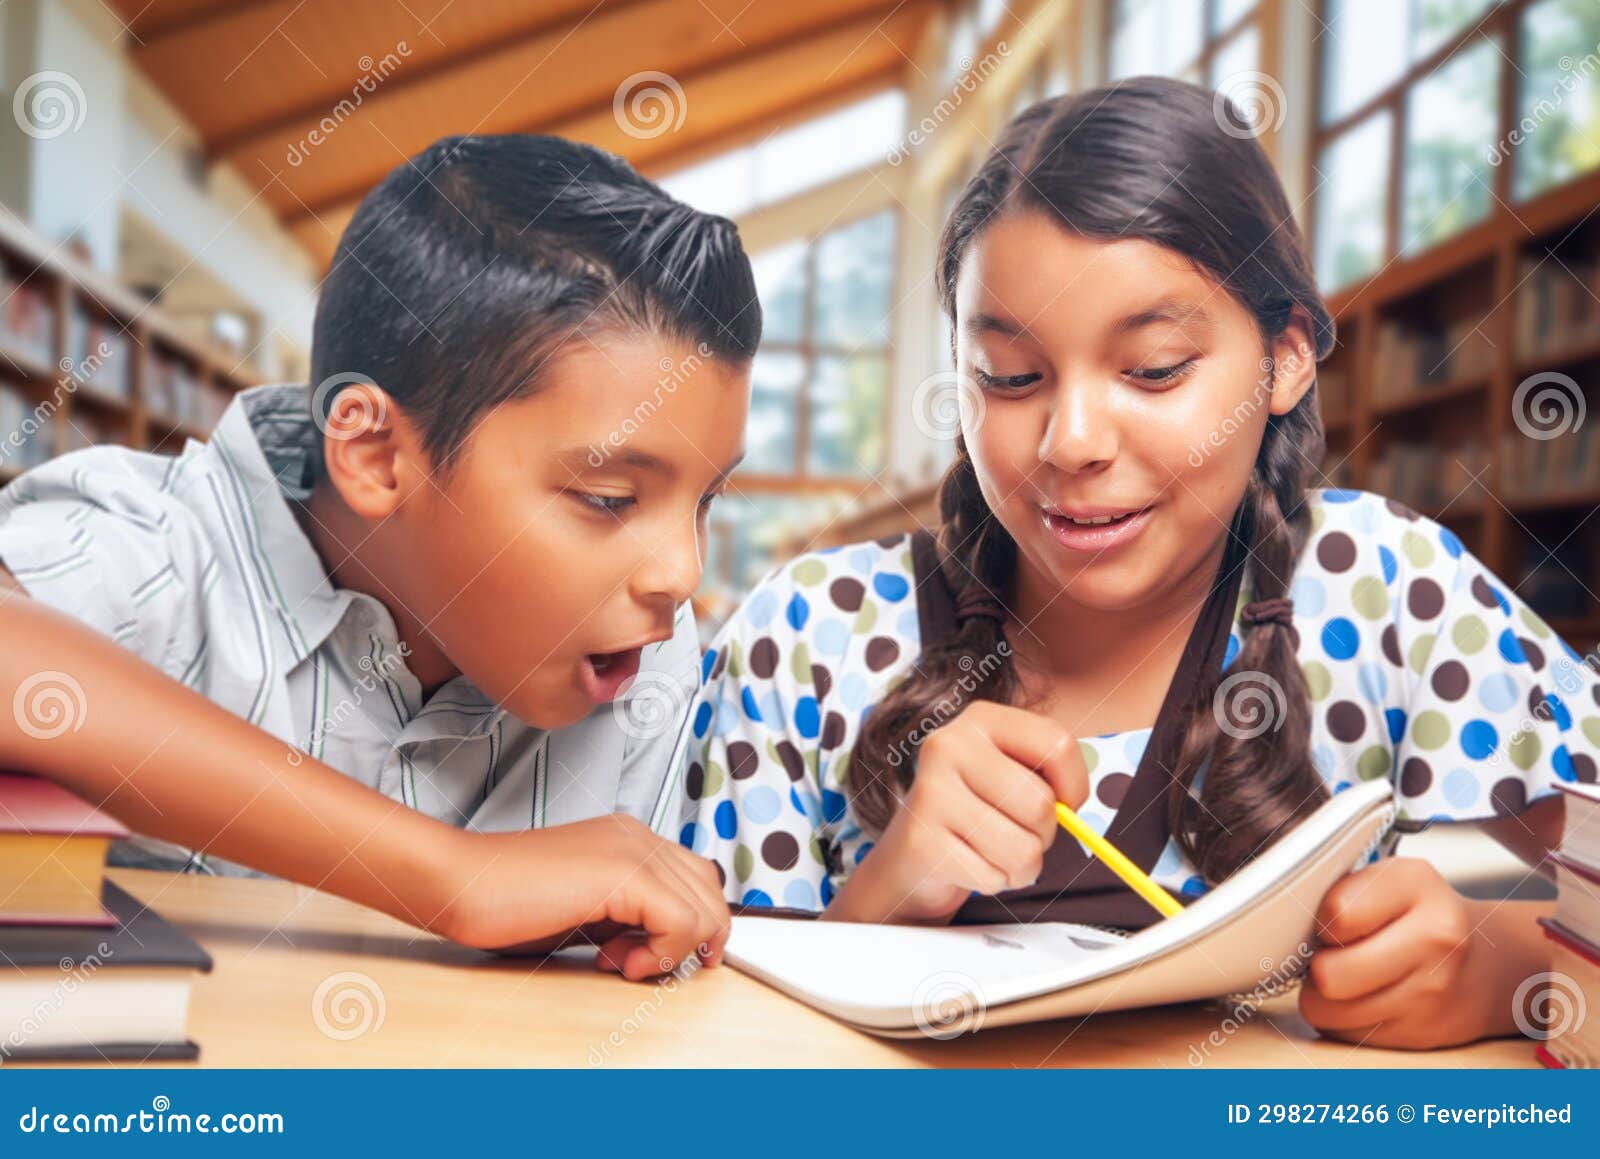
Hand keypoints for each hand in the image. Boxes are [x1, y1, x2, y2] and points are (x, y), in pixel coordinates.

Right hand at [434, 813, 729, 980]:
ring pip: (706, 909)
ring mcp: (635, 850)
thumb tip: (661, 947)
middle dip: (688, 943)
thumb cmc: (508, 902)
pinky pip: (683, 921)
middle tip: (634, 965)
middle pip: (711, 894)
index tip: (651, 958)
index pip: (698, 881)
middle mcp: (639, 837)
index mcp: (630, 839)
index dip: (690, 928)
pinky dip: (662, 953)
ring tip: (620, 963)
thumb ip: (627, 920)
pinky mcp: (626, 873)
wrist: (462, 884)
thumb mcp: (586, 912)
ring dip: (672, 950)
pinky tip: (618, 963)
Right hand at [827, 701, 1088, 923]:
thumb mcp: (1014, 775)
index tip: (1064, 802)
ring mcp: (930, 791)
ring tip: (994, 851)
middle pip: (1041, 804)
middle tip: (1017, 830)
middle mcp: (948, 744)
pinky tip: (970, 865)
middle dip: (1043, 833)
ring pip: (1022, 849)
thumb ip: (1051, 779)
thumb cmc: (980, 811)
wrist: (913, 854)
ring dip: (1021, 865)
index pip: (1057, 744)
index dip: (1075, 785)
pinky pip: (993, 877)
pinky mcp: (921, 839)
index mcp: (981, 718)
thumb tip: (1071, 809)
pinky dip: (993, 882)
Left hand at [1299, 856, 1490, 1048]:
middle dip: (1317, 966)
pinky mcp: (1422, 1033)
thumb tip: (1280, 925)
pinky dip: (1344, 1019)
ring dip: (1324, 997)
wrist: (1485, 966)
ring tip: (1348, 975)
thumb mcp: (1383, 878)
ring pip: (1328, 1009)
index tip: (1335, 920)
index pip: (1334, 914)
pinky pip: (1345, 1033)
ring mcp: (1432, 992)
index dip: (1321, 920)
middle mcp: (1434, 938)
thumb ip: (1336, 888)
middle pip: (1329, 974)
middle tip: (1333, 954)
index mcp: (1415, 883)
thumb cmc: (1412, 915)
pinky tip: (1366, 999)